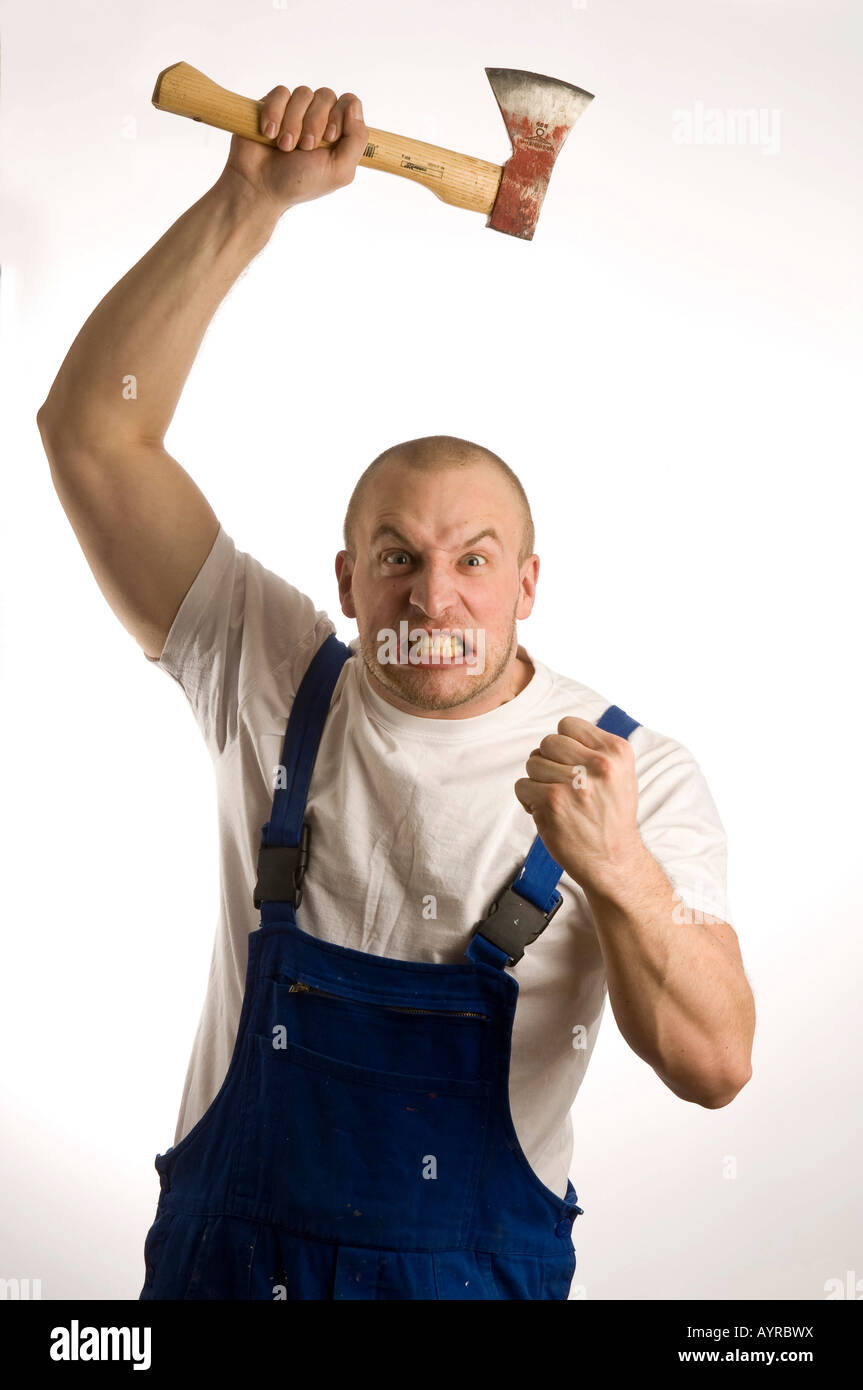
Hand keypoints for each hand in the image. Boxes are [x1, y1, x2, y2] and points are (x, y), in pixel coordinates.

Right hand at [222, 84, 367, 211]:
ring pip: (303, 93)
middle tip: (304, 147)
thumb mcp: (338, 170)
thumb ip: (357, 140)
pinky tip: (268, 134)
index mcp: (337, 133)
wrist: (259, 187)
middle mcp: (318, 118)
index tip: (329, 138)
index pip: (349, 103)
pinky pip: (281, 93)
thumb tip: (354, 104)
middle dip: (315, 123)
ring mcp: (295, 110)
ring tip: (284, 146)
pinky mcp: (272, 105)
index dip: (340, 115)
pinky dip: (275, 114)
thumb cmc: (299, 183)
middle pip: (327, 95)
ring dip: (293, 123)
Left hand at [514, 717, 644, 896]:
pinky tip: (545, 811)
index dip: (563, 744)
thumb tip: (558, 734)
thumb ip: (594, 749)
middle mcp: (599, 764)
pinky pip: (522, 785)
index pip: (568, 724)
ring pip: (532, 763)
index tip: (570, 764)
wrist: (614, 860)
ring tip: (557, 800)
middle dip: (548, 762)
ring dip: (538, 781)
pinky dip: (528, 799)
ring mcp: (575, 783)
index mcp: (616, 751)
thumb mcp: (619, 773)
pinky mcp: (553, 803)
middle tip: (561, 785)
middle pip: (547, 742)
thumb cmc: (611, 815)